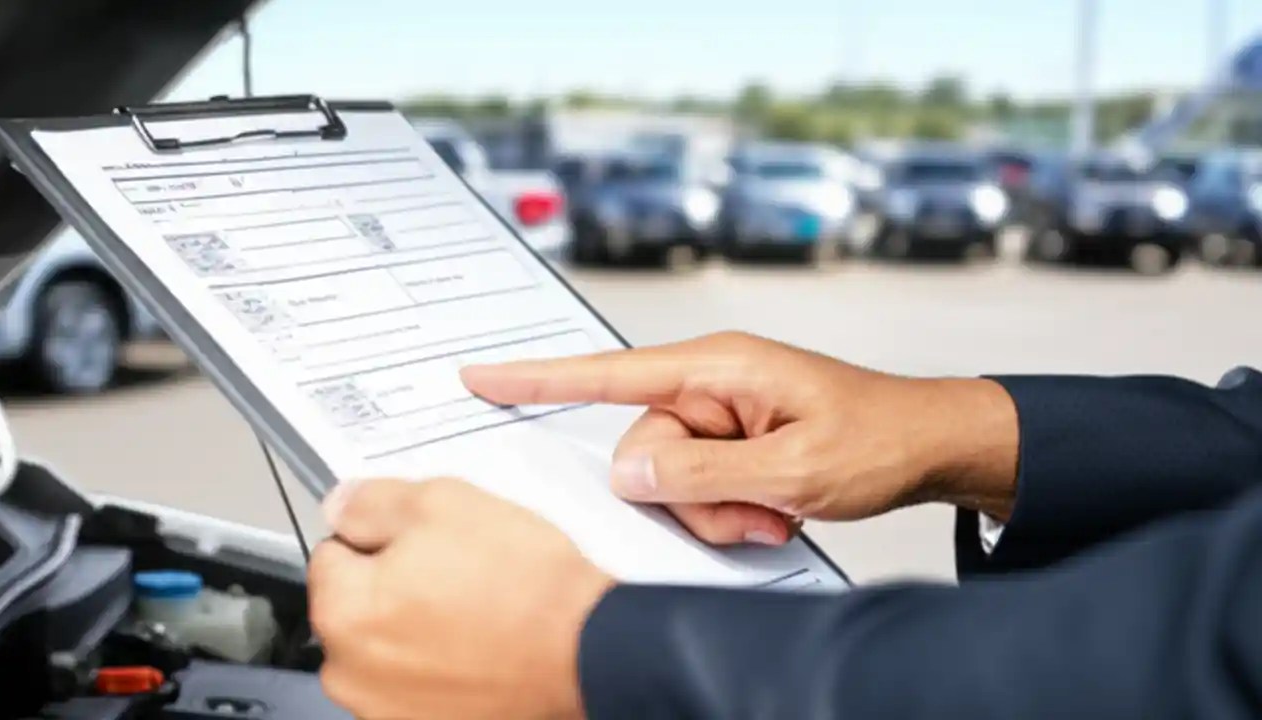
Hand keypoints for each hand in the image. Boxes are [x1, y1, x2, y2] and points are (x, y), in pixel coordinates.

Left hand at [310, 477, 613, 719]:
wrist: (588, 651)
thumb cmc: (523, 586)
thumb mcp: (444, 503)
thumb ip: (373, 502)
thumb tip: (340, 506)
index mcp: (344, 611)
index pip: (332, 553)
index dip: (379, 537)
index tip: (421, 541)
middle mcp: (351, 673)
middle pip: (355, 607)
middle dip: (393, 587)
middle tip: (454, 573)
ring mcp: (386, 711)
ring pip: (386, 650)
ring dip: (416, 632)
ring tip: (474, 614)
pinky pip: (416, 686)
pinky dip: (439, 670)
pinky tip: (479, 650)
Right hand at [462, 332, 1018, 545]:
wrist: (929, 446)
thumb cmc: (878, 439)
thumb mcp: (791, 469)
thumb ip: (699, 473)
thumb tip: (624, 468)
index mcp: (717, 368)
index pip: (609, 372)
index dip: (538, 378)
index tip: (480, 375)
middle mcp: (711, 384)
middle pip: (645, 451)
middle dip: (693, 497)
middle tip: (758, 507)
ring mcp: (722, 415)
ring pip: (671, 480)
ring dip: (719, 510)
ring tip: (777, 507)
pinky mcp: (733, 440)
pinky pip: (699, 487)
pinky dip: (732, 510)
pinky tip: (777, 508)